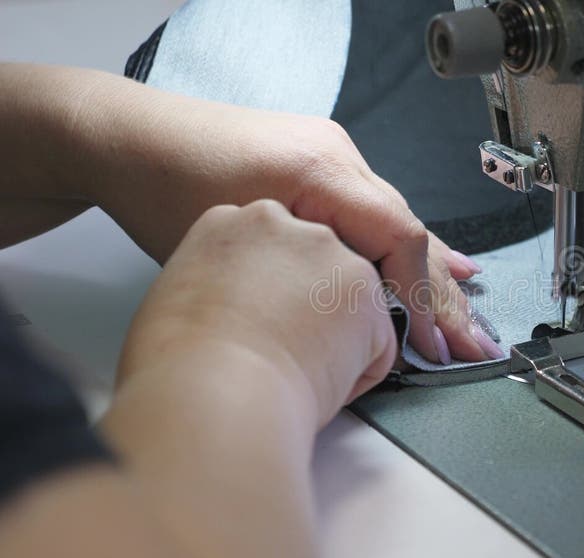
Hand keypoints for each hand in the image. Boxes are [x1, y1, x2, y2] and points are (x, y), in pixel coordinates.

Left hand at [72, 75, 500, 363]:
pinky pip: (373, 211)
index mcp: (321, 169)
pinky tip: (445, 261)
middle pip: (407, 230)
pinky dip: (402, 245)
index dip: (423, 298)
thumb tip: (360, 323)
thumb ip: (305, 277)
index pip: (399, 235)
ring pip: (394, 222)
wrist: (126, 137)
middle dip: (441, 295)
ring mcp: (330, 155)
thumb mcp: (234, 245)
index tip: (437, 347)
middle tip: (475, 344)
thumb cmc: (162, 191)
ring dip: (430, 273)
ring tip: (468, 313)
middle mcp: (337, 155)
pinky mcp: (317, 166)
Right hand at [117, 199, 395, 423]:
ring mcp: (331, 252)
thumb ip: (213, 288)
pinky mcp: (366, 289)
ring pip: (349, 303)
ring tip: (291, 369)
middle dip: (305, 308)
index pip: (266, 249)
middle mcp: (284, 224)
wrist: (215, 391)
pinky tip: (316, 381)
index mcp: (228, 222)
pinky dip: (357, 371)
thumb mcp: (175, 302)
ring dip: (333, 339)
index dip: (266, 295)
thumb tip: (226, 314)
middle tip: (275, 351)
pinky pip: (377, 342)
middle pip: (313, 266)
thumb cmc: (179, 365)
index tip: (254, 324)